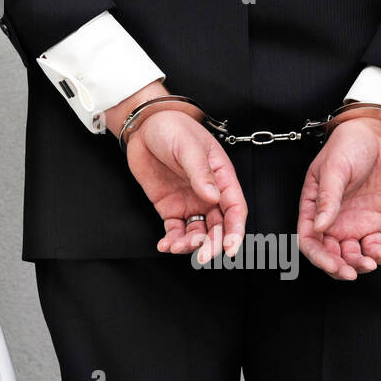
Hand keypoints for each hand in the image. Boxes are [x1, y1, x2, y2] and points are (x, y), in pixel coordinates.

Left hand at [124, 110, 247, 262]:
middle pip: (218, 227)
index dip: (235, 231)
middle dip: (213, 244)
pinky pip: (175, 229)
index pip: (235, 210)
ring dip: (191, 244)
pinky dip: (172, 241)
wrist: (144, 125)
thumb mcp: (189, 146)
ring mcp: (190, 202)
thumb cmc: (173, 128)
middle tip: (202, 255)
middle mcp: (209, 194)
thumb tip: (213, 197)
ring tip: (178, 247)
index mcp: (222, 178)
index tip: (230, 248)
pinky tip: (166, 245)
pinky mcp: (170, 207)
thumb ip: (201, 172)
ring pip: (197, 232)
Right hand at [297, 116, 380, 279]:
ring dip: (360, 264)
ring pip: (350, 255)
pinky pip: (372, 246)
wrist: (377, 135)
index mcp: (313, 206)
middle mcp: (330, 219)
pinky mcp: (372, 222)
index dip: (319, 257)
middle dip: (340, 267)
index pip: (309, 240)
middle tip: (353, 272)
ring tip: (372, 262)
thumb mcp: (335, 169)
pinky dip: (377, 254)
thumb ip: (328, 199)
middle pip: (328, 253)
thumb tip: (321, 226)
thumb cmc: (348, 145)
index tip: (334, 265)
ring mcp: (351, 222)